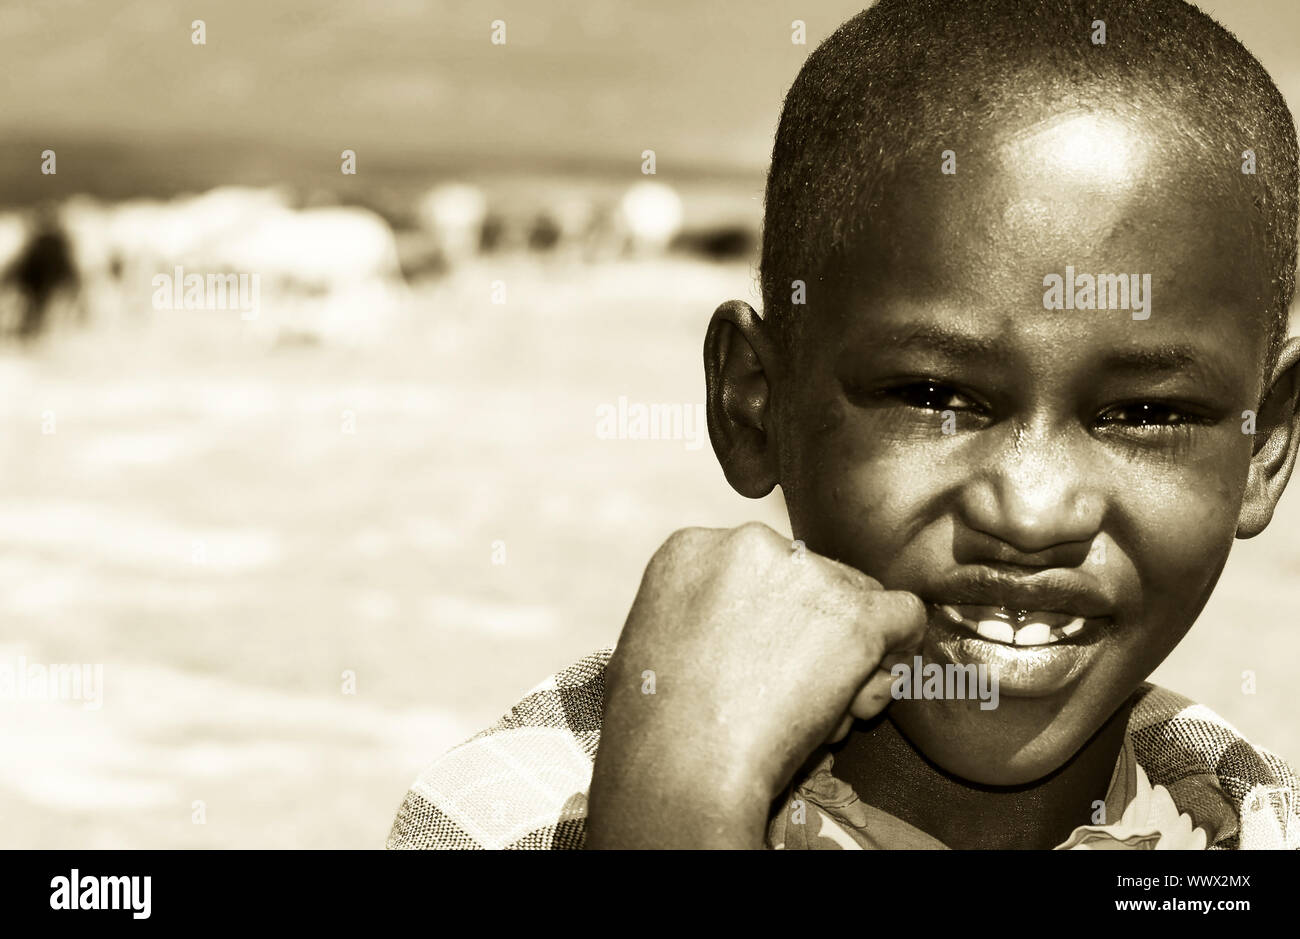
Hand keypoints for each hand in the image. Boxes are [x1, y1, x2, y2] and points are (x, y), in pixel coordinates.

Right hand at [585, 522, 926, 847]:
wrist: (684, 764)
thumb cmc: (658, 723)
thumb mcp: (652, 639)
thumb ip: (697, 612)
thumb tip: (734, 624)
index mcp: (694, 548)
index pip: (762, 566)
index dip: (774, 614)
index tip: (769, 654)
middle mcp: (752, 545)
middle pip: (813, 578)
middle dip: (816, 632)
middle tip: (799, 689)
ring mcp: (807, 576)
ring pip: (859, 599)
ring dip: (851, 653)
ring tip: (823, 710)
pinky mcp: (854, 616)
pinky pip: (905, 615)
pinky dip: (900, 649)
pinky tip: (873, 685)